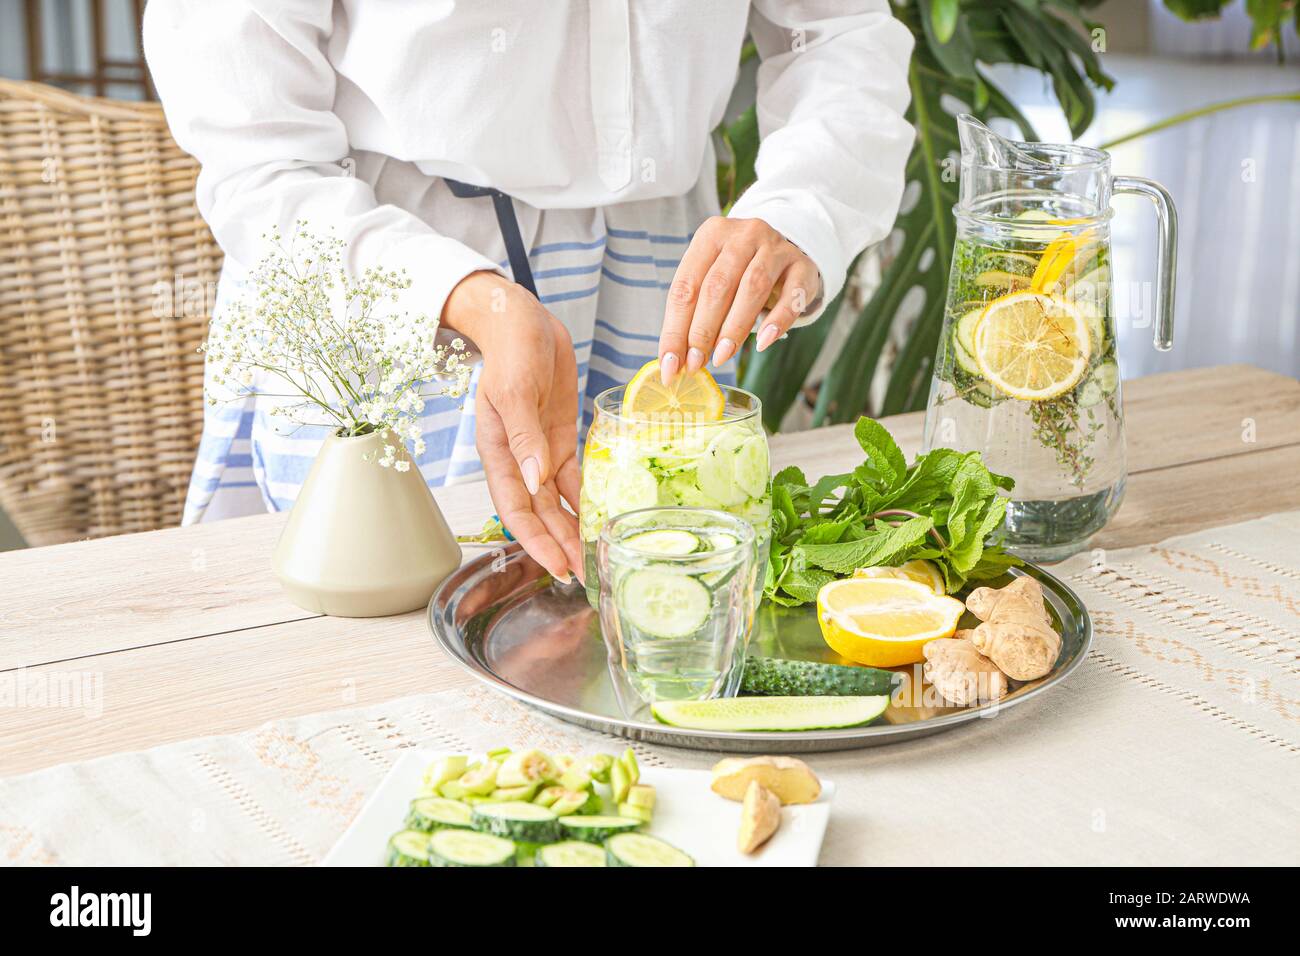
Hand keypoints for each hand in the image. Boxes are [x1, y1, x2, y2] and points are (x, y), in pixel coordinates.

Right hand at [442, 272, 583, 582]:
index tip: (556, 566)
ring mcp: (540, 449)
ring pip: (557, 500)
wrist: (523, 319)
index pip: (516, 508)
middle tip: (584, 576)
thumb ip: (524, 437)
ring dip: (574, 528)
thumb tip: (535, 482)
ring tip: (595, 557)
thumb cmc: (511, 349)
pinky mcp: (559, 437)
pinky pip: (574, 476)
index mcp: (499, 451)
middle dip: (559, 545)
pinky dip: (586, 498)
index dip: (535, 541)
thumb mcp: (515, 391)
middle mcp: (519, 458)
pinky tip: (602, 517)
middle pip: (539, 513)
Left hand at [657, 216, 820, 382]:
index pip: (686, 286)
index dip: (675, 329)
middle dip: (702, 330)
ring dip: (734, 327)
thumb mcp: (711, 281)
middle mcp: (743, 235)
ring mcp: (775, 247)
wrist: (783, 253)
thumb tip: (676, 360)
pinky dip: (778, 320)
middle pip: (717, 286)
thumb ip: (693, 314)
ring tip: (722, 356)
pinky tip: (764, 342)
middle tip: (695, 363)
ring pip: (753, 287)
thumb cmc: (738, 272)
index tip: (670, 364)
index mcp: (711, 235)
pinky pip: (792, 294)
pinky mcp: (802, 264)